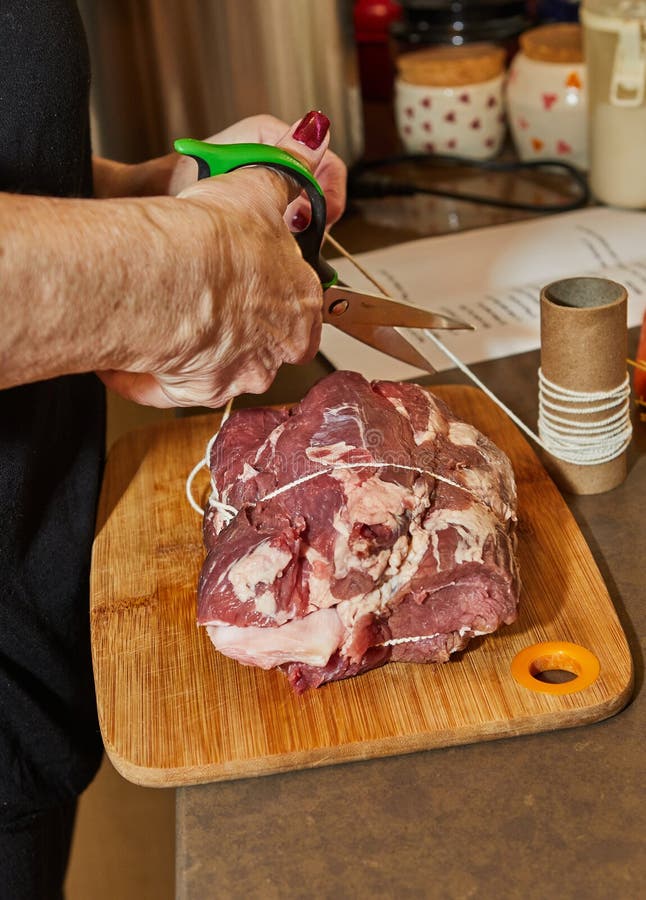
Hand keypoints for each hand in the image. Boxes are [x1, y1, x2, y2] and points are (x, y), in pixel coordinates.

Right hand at [98, 112, 331, 408]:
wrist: (162, 277)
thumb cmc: (213, 241)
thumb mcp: (258, 188)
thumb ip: (289, 171)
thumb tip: (314, 139)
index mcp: (301, 312)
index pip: (302, 315)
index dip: (270, 295)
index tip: (243, 282)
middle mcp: (273, 355)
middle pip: (259, 347)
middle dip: (232, 326)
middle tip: (199, 295)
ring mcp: (233, 380)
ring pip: (213, 368)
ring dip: (191, 347)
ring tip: (162, 313)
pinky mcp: (188, 395)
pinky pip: (167, 385)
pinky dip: (149, 369)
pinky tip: (133, 341)